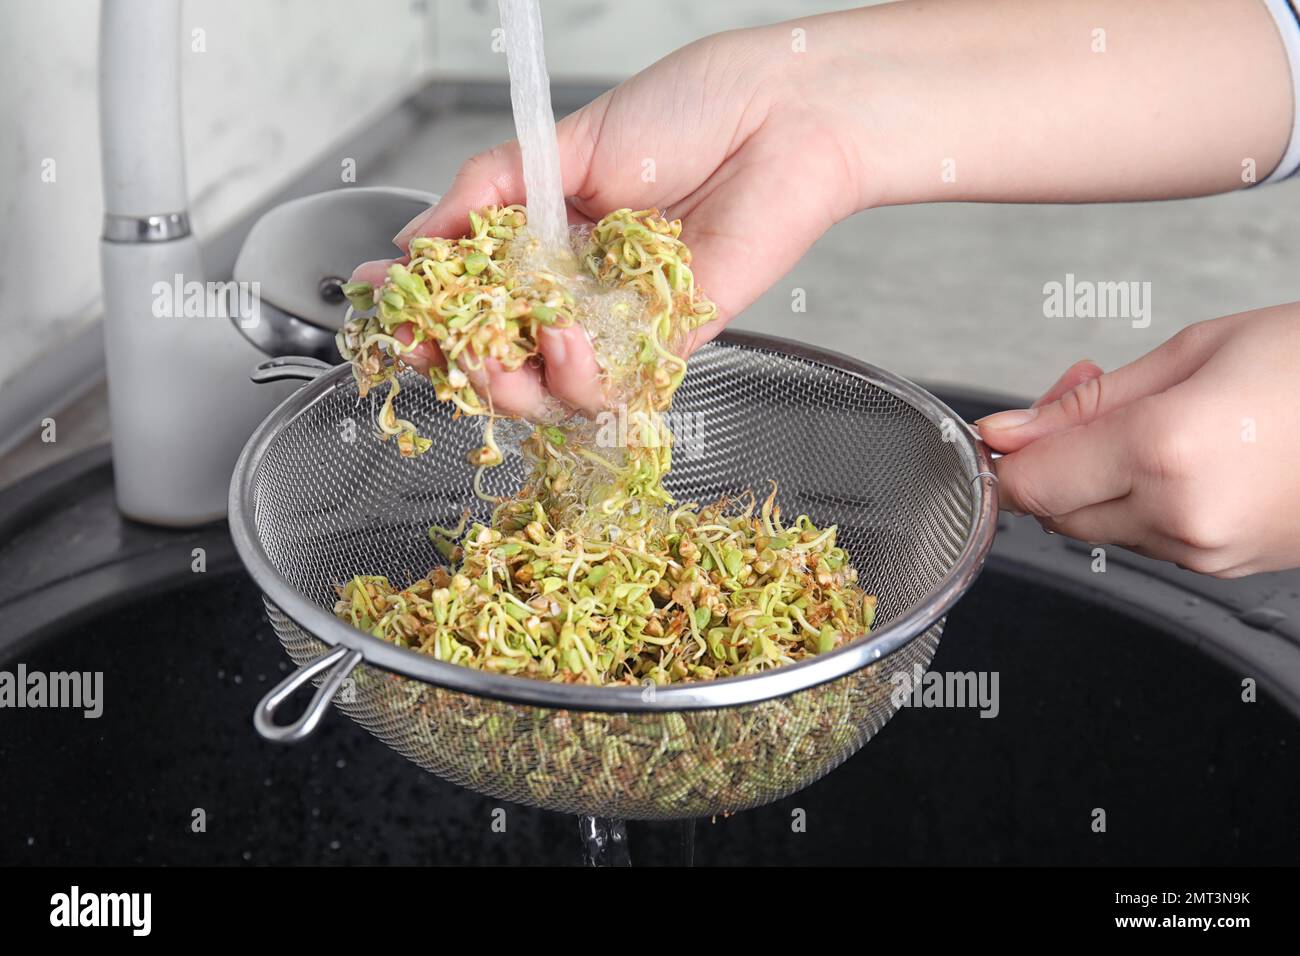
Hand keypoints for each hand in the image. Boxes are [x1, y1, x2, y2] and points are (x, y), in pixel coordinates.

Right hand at [351, 23, 863, 416]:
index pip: (474, 299)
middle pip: (502, 361)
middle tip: (439, 348)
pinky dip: (577, 380)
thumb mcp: (558, 144)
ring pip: (551, 394)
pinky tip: (567, 339)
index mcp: (547, 241)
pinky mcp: (667, 344)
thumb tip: (413, 241)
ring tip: (515, 348)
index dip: (429, 318)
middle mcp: (579, 290)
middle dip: (461, 367)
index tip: (389, 316)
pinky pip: (612, 392)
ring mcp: (621, 323)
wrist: (780, 116)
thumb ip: (483, 195)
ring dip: (514, 386)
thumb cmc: (686, 111)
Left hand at [977, 304, 1299, 576]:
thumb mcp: (1195, 352)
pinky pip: (1146, 539)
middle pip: (1055, 511)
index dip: (1010, 453)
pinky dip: (1139, 500)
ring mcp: (1207, 552)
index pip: (1030, 481)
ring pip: (1097, 527)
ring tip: (1153, 417)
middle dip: (1054, 460)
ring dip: (1098, 479)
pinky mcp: (1227, 567)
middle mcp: (1180, 516)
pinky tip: (1180, 453)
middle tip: (1092, 397)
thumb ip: (1086, 402)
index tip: (1010, 426)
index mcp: (1165, 450)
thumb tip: (1007, 432)